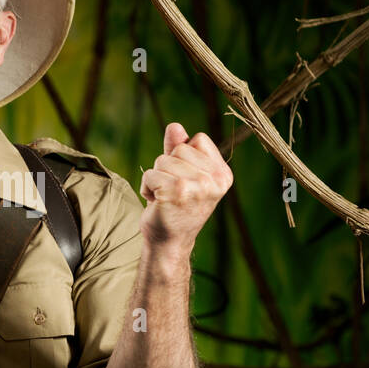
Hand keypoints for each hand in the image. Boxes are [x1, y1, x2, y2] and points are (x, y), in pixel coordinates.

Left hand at [138, 122, 232, 255]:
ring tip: (165, 198)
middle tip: (173, 192)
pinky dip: (146, 187)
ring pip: (162, 160)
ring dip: (156, 178)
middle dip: (167, 167)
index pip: (198, 139)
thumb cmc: (176, 207)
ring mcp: (197, 186)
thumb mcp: (182, 174)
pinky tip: (157, 203)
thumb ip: (180, 149)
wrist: (170, 242)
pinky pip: (150, 174)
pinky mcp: (176, 192)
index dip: (184, 156)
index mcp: (222, 174)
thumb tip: (174, 125)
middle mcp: (214, 180)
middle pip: (178, 148)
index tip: (186, 179)